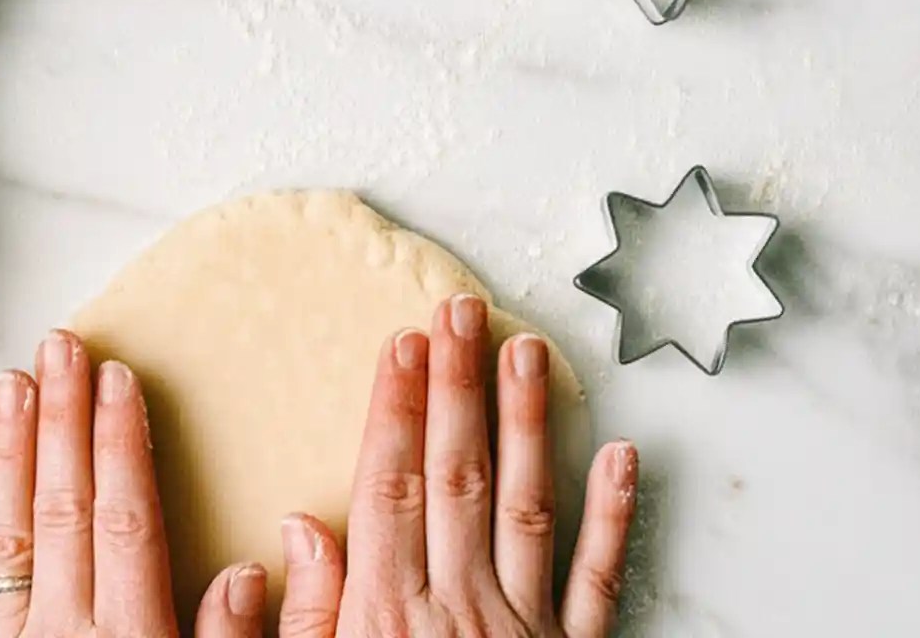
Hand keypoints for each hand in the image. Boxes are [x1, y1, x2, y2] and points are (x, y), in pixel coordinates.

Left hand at [0, 330, 267, 636]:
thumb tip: (245, 572)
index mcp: (131, 637)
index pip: (126, 519)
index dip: (121, 443)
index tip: (119, 379)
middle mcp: (63, 633)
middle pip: (65, 507)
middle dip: (65, 419)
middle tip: (62, 349)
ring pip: (6, 533)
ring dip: (11, 452)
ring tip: (13, 381)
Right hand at [276, 295, 637, 636]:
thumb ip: (304, 615)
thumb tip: (301, 527)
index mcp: (387, 615)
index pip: (389, 486)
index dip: (395, 408)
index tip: (401, 346)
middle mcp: (459, 610)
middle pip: (457, 475)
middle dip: (457, 384)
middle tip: (461, 313)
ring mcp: (522, 629)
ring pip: (526, 505)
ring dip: (525, 421)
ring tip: (524, 350)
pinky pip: (597, 578)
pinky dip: (611, 515)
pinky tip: (618, 454)